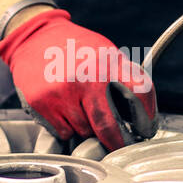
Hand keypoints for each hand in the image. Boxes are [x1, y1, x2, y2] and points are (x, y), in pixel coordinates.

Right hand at [0, 8, 157, 149]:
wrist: (35, 38)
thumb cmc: (76, 48)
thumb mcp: (107, 53)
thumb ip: (126, 78)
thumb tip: (144, 114)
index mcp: (105, 64)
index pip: (138, 95)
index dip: (146, 118)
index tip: (145, 130)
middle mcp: (83, 79)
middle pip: (108, 127)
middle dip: (116, 141)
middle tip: (119, 145)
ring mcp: (60, 94)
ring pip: (84, 132)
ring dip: (87, 129)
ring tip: (80, 108)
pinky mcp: (41, 105)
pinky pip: (63, 133)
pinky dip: (67, 128)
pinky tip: (64, 108)